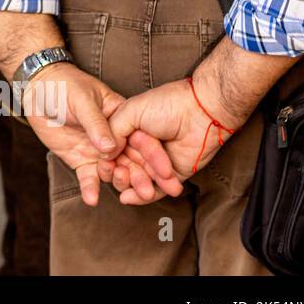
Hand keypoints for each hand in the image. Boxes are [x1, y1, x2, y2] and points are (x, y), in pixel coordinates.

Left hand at [22, 63, 175, 206]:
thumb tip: (110, 148)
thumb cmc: (63, 85)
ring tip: (126, 196)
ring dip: (121, 184)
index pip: (142, 139)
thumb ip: (96, 123)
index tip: (164, 172)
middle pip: (132, 160)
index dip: (154, 155)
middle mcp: (114, 138)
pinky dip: (90, 189)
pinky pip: (89, 177)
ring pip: (115, 172)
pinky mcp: (81, 160)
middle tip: (149, 193)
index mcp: (122, 118)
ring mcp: (98, 151)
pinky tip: (92, 200)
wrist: (36, 90)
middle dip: (142, 177)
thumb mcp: (82, 100)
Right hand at [108, 78, 233, 204]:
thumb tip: (103, 152)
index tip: (105, 165)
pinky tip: (131, 198)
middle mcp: (141, 148)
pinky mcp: (173, 175)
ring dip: (134, 185)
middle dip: (121, 174)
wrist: (201, 113)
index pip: (112, 151)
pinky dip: (143, 197)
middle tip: (121, 174)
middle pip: (124, 167)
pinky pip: (155, 189)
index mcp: (129, 131)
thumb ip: (113, 130)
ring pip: (138, 180)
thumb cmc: (167, 105)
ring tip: (132, 186)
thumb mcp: (130, 111)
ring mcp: (156, 162)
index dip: (107, 160)